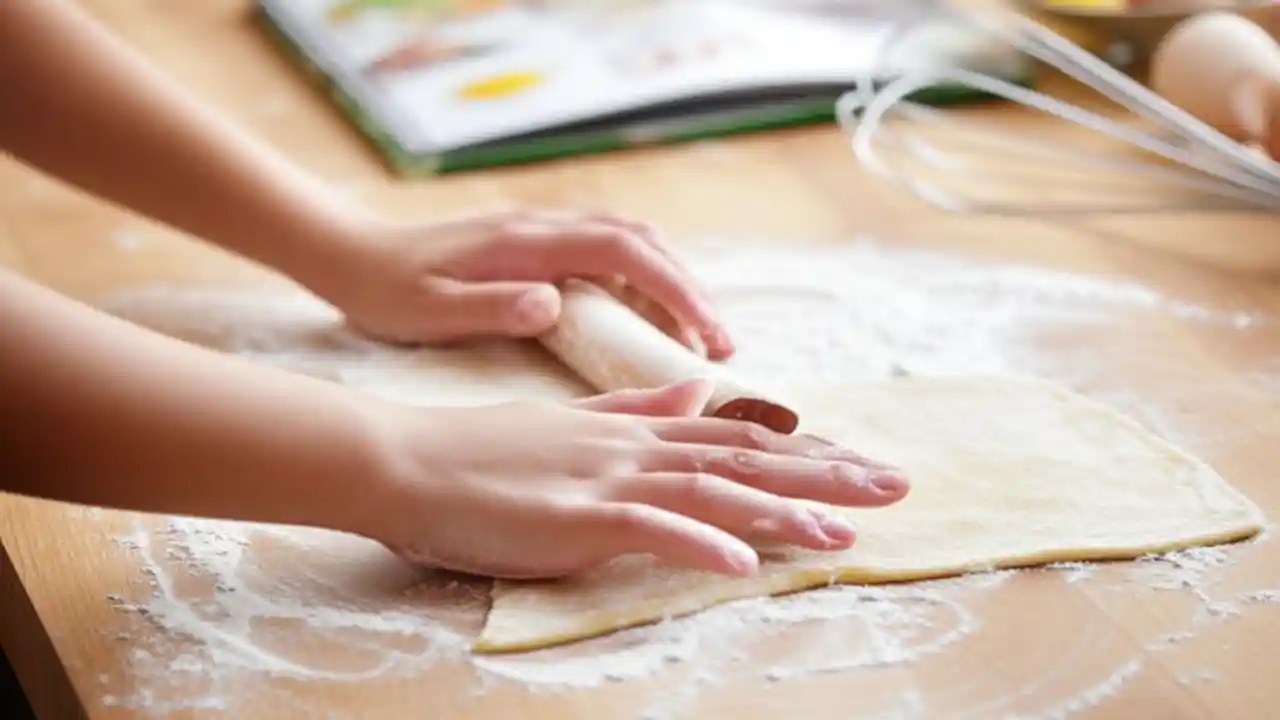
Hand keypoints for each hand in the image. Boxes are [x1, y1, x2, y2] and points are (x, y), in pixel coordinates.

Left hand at [317, 210, 734, 358]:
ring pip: (630, 244)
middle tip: (721, 343)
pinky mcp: (537, 247)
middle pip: (642, 242)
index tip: (706, 334)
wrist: (350, 254)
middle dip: (689, 289)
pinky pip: (607, 255)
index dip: (674, 290)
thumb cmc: (386, 290)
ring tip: (696, 337)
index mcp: (528, 244)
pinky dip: (642, 281)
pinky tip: (646, 320)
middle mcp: (544, 229)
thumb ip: (488, 307)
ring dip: (671, 283)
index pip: (624, 253)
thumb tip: (552, 304)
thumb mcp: (428, 310)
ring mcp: (542, 234)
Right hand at [357, 380, 908, 578]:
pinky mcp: (572, 518)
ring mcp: (604, 482)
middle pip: (743, 460)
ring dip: (782, 513)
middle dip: (825, 474)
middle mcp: (631, 451)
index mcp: (632, 435)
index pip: (734, 440)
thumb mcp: (567, 424)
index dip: (804, 452)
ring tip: (845, 533)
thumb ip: (634, 411)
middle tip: (897, 488)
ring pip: (710, 493)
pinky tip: (744, 564)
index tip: (862, 463)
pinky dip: (698, 544)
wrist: (402, 456)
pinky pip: (647, 530)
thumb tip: (696, 394)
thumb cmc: (478, 451)